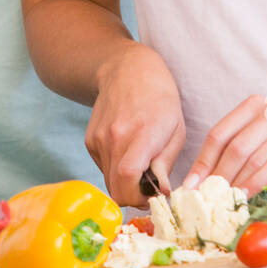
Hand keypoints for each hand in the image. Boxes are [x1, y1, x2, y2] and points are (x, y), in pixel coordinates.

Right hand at [87, 44, 185, 206]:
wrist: (127, 70)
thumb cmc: (160, 98)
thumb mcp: (176, 129)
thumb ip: (166, 163)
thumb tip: (161, 193)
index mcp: (141, 133)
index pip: (128, 177)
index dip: (140, 197)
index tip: (153, 196)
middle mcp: (114, 137)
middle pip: (116, 189)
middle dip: (133, 197)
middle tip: (148, 188)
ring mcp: (98, 138)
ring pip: (108, 182)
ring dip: (124, 183)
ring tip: (139, 165)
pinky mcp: (90, 140)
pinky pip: (103, 168)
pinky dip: (115, 170)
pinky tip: (126, 152)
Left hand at [182, 96, 266, 195]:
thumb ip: (243, 147)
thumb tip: (208, 181)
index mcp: (255, 105)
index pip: (220, 133)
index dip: (202, 160)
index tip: (190, 185)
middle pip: (234, 145)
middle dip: (216, 175)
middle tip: (205, 200)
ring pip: (254, 156)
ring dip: (235, 182)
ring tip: (223, 202)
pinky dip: (257, 182)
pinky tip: (247, 196)